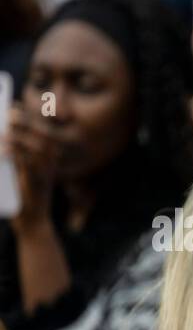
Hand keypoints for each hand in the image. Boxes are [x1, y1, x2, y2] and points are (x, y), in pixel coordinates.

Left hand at [3, 104, 57, 229]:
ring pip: (37, 146)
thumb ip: (13, 155)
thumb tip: (0, 135)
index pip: (42, 130)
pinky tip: (3, 150)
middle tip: (8, 114)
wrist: (31, 224)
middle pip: (42, 134)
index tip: (13, 105)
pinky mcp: (38, 183)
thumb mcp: (17, 172)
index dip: (29, 115)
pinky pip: (28, 163)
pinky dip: (15, 154)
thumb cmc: (21, 198)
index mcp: (47, 159)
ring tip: (3, 132)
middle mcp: (50, 164)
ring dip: (19, 137)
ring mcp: (46, 174)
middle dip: (25, 122)